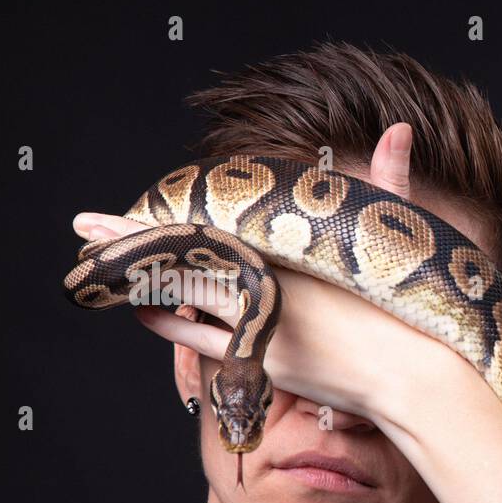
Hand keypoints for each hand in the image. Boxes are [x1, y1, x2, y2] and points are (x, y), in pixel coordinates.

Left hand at [71, 124, 477, 427]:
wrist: (415, 374)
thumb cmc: (408, 308)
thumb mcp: (393, 235)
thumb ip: (389, 179)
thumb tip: (400, 128)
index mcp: (292, 250)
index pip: (214, 224)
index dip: (168, 214)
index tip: (129, 202)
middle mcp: (267, 282)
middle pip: (184, 254)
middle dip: (132, 239)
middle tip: (86, 225)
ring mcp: (259, 322)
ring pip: (182, 296)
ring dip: (141, 281)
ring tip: (103, 265)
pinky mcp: (260, 357)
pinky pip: (196, 339)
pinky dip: (166, 322)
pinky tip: (141, 311)